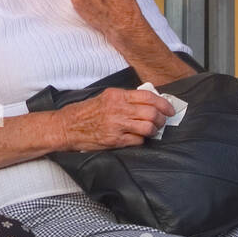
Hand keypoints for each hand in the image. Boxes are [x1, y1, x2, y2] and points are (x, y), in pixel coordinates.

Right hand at [56, 86, 174, 151]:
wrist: (67, 126)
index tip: (169, 108)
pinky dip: (142, 140)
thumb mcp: (105, 97)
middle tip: (162, 121)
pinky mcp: (114, 140)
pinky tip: (138, 138)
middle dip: (162, 119)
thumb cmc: (85, 112)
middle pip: (152, 113)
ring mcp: (117, 125)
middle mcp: (118, 109)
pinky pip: (138, 141)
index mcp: (117, 95)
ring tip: (152, 131)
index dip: (163, 103)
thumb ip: (125, 98)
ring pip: (148, 127)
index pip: (148, 96)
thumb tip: (147, 102)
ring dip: (154, 130)